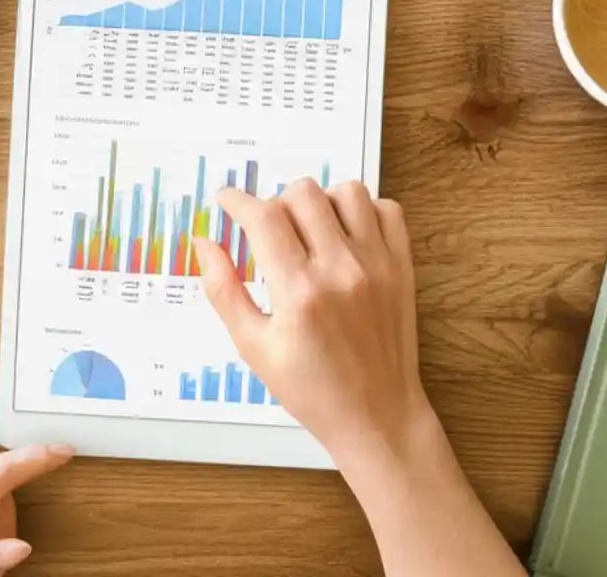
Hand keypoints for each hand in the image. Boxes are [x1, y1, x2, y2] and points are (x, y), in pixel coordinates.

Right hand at [193, 179, 434, 464]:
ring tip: (310, 229)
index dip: (237, 200)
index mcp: (299, 292)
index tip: (227, 200)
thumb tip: (204, 243)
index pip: (263, 217)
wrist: (376, 415)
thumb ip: (224, 290)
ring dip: (321, 201)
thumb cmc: (312, 390)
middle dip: (276, 201)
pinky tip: (346, 234)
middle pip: (302, 193)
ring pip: (346, 192)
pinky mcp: (402, 267)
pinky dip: (363, 210)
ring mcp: (377, 265)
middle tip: (270, 229)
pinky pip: (387, 209)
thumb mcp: (253, 347)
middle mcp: (341, 270)